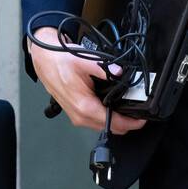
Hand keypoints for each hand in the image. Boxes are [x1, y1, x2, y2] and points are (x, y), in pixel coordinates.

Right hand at [29, 26, 146, 134]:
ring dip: (117, 120)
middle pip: (110, 128)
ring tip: (128, 108)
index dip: (131, 123)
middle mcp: (80, 115)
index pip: (114, 123)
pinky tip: (113, 106)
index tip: (142, 119)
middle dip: (126, 123)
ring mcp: (77, 116)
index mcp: (84, 106)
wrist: (45, 60)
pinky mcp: (75, 113)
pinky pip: (96, 121)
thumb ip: (104, 68)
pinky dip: (107, 117)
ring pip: (103, 126)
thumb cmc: (60, 61)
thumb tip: (119, 73)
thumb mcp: (84, 60)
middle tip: (138, 112)